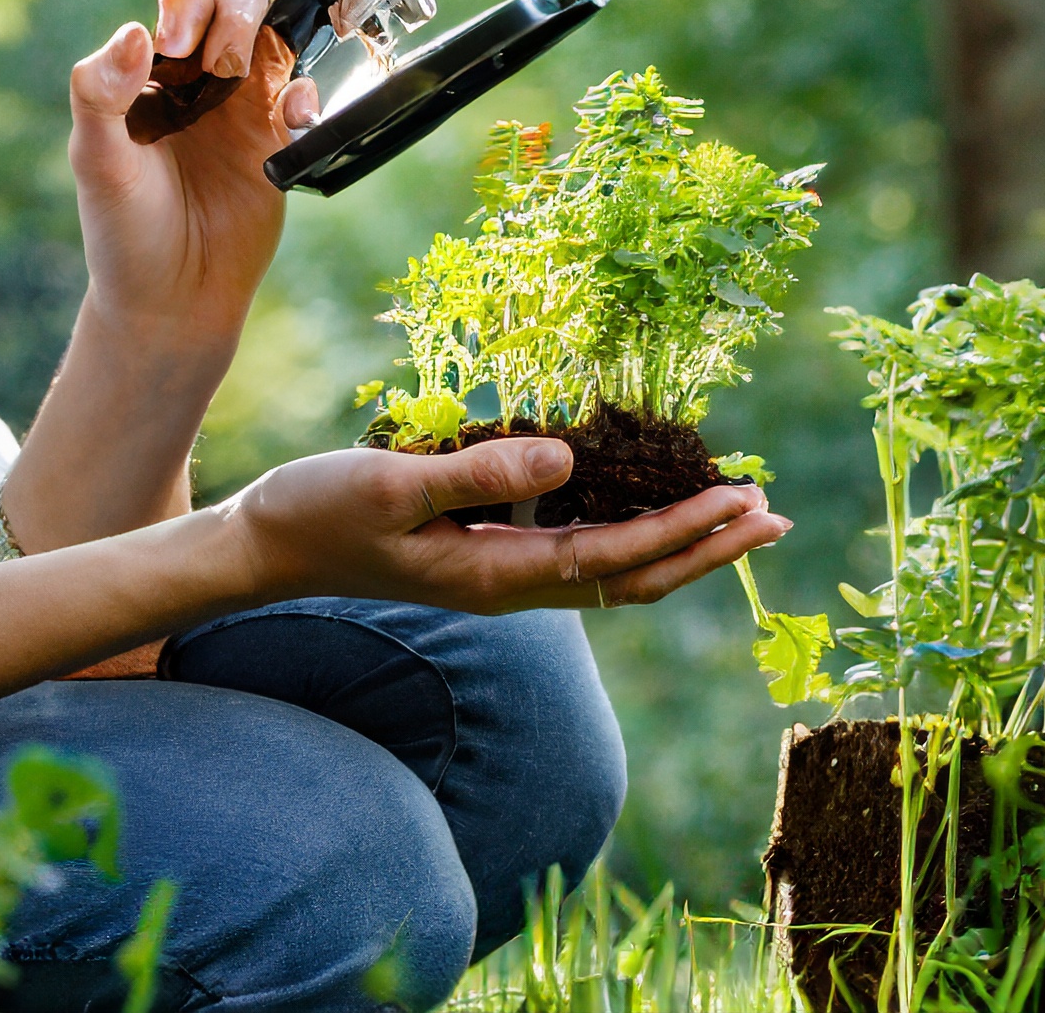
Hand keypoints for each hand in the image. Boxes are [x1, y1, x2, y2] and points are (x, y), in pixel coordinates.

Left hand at [67, 0, 319, 345]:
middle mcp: (198, 81)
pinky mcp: (277, 141)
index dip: (186, 11)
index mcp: (149, 75)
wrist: (172, 299)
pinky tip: (293, 119)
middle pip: (233, 4)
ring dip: (272, 36)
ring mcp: (242, 108)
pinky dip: (307, 93)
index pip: (179, 9)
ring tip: (250, 78)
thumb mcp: (98, 162)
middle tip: (221, 60)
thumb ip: (100, 94)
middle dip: (236, 9)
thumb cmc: (123, 231)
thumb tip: (133, 32)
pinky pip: (303, 94)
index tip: (176, 47)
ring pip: (273, 37)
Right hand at [221, 438, 789, 612]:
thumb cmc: (323, 511)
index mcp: (498, 576)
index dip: (686, 531)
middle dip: (708, 548)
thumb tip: (565, 460)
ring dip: (678, 540)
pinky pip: (578, 545)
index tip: (743, 499)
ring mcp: (501, 571)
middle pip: (635, 579)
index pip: (618, 559)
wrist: (270, 545)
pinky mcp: (487, 550)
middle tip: (775, 514)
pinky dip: (627, 524)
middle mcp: (513, 584)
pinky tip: (642, 494)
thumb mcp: (394, 486)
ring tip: (733, 507)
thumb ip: (479, 474)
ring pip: (612, 567)